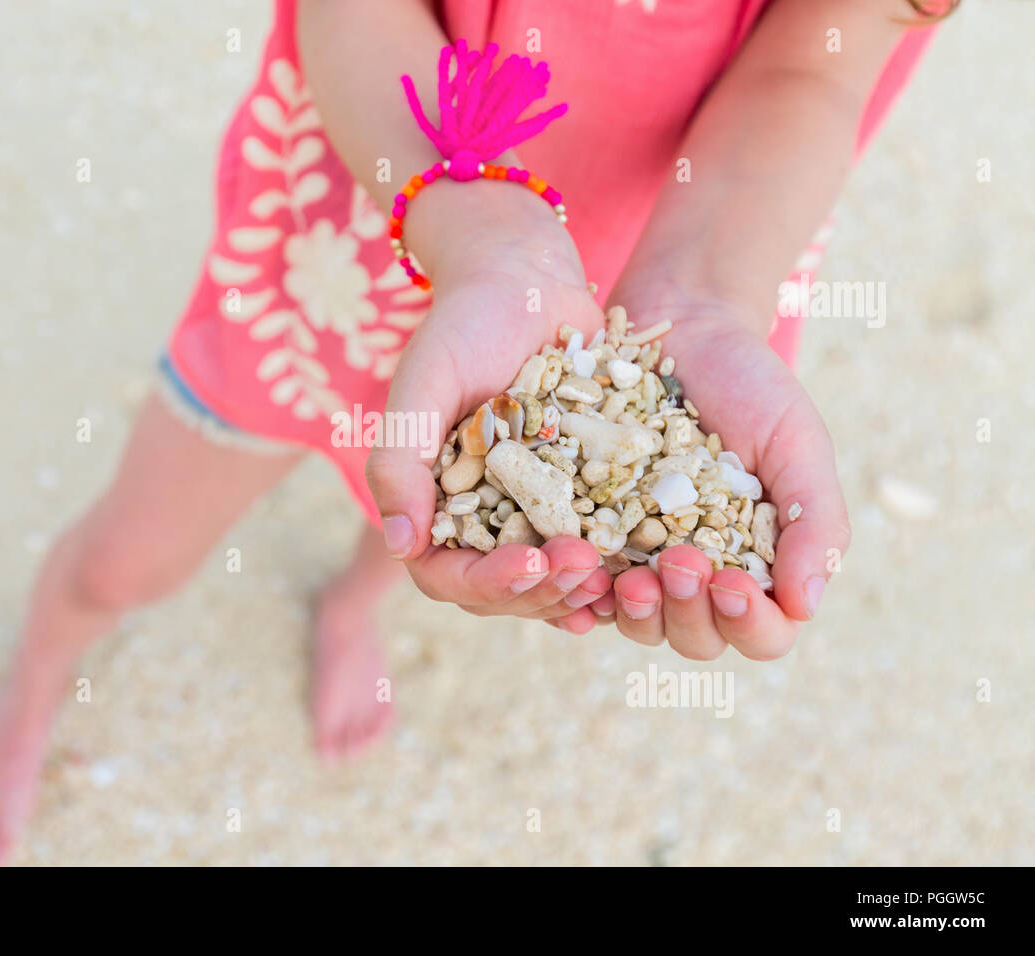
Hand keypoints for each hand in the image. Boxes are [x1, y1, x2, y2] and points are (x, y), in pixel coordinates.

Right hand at [366, 233, 612, 631]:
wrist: (527, 282)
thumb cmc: (463, 325)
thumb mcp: (424, 386)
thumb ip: (402, 462)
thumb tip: (399, 544)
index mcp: (431, 502)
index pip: (446, 574)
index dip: (488, 583)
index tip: (530, 564)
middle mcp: (479, 519)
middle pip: (502, 591)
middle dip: (542, 591)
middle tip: (584, 568)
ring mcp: (531, 512)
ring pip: (550, 581)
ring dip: (579, 590)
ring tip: (613, 578)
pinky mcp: (579, 496)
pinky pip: (593, 549)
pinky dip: (612, 567)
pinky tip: (639, 571)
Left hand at [591, 287, 851, 659]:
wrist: (680, 331)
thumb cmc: (751, 388)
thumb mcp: (797, 446)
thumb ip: (814, 523)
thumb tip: (805, 607)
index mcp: (759, 567)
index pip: (763, 634)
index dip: (750, 626)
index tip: (732, 583)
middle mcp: (699, 577)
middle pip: (697, 640)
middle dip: (689, 615)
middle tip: (678, 564)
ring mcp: (640, 561)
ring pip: (638, 625)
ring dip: (638, 612)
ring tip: (631, 575)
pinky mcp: (588, 535)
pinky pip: (581, 585)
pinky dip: (582, 589)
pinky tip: (579, 568)